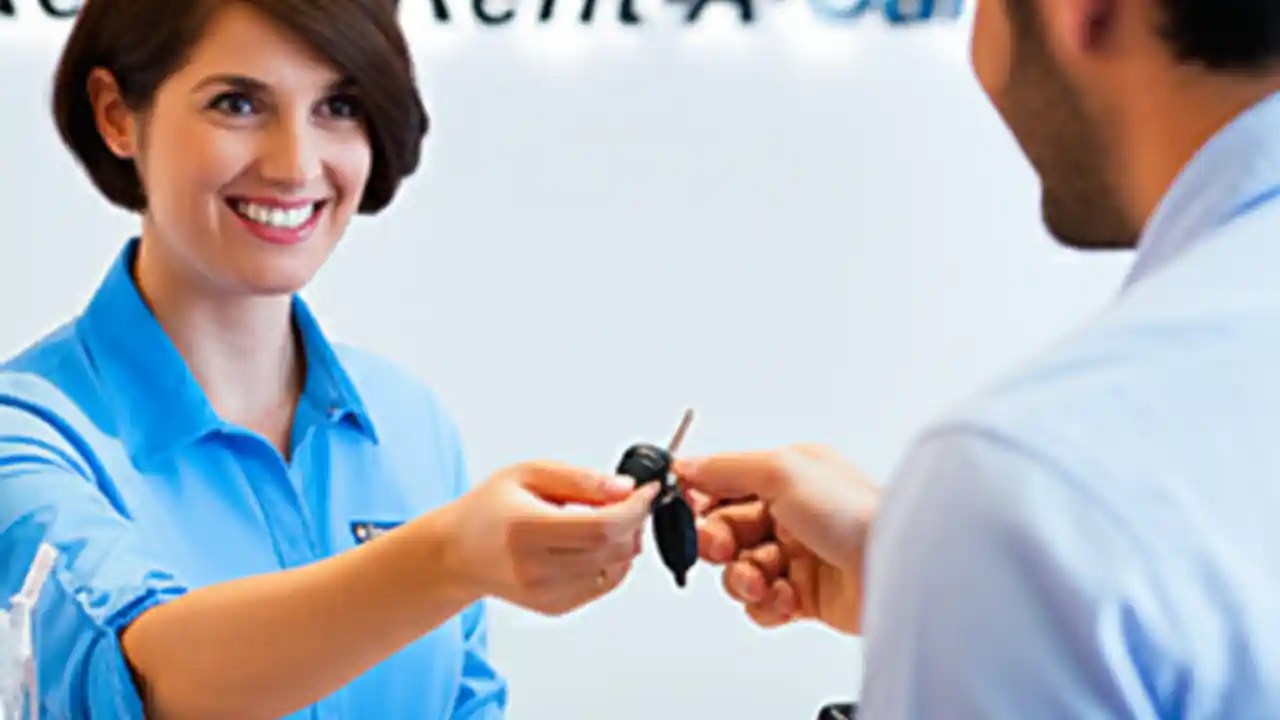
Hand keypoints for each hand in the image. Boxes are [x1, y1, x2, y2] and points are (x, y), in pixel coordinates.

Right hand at [442, 461, 659, 616]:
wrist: (459, 551)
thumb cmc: (491, 508)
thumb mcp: (529, 473)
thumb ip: (580, 479)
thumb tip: (625, 488)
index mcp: (525, 529)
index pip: (601, 527)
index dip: (633, 509)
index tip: (646, 491)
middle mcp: (534, 568)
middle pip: (612, 550)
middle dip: (634, 523)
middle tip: (630, 502)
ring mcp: (545, 593)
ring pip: (614, 570)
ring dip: (626, 543)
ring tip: (611, 519)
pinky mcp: (554, 607)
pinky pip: (603, 585)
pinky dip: (613, 562)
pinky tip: (597, 542)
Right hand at [674, 445, 878, 634]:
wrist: (899, 571)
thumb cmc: (855, 515)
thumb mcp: (782, 471)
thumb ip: (727, 468)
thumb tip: (686, 465)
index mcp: (788, 476)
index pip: (725, 485)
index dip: (701, 501)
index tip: (685, 512)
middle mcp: (791, 513)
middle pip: (725, 530)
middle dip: (718, 543)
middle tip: (726, 549)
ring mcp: (798, 556)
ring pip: (739, 570)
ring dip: (742, 578)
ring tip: (763, 580)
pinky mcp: (806, 596)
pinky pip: (762, 604)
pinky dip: (766, 605)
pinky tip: (786, 598)